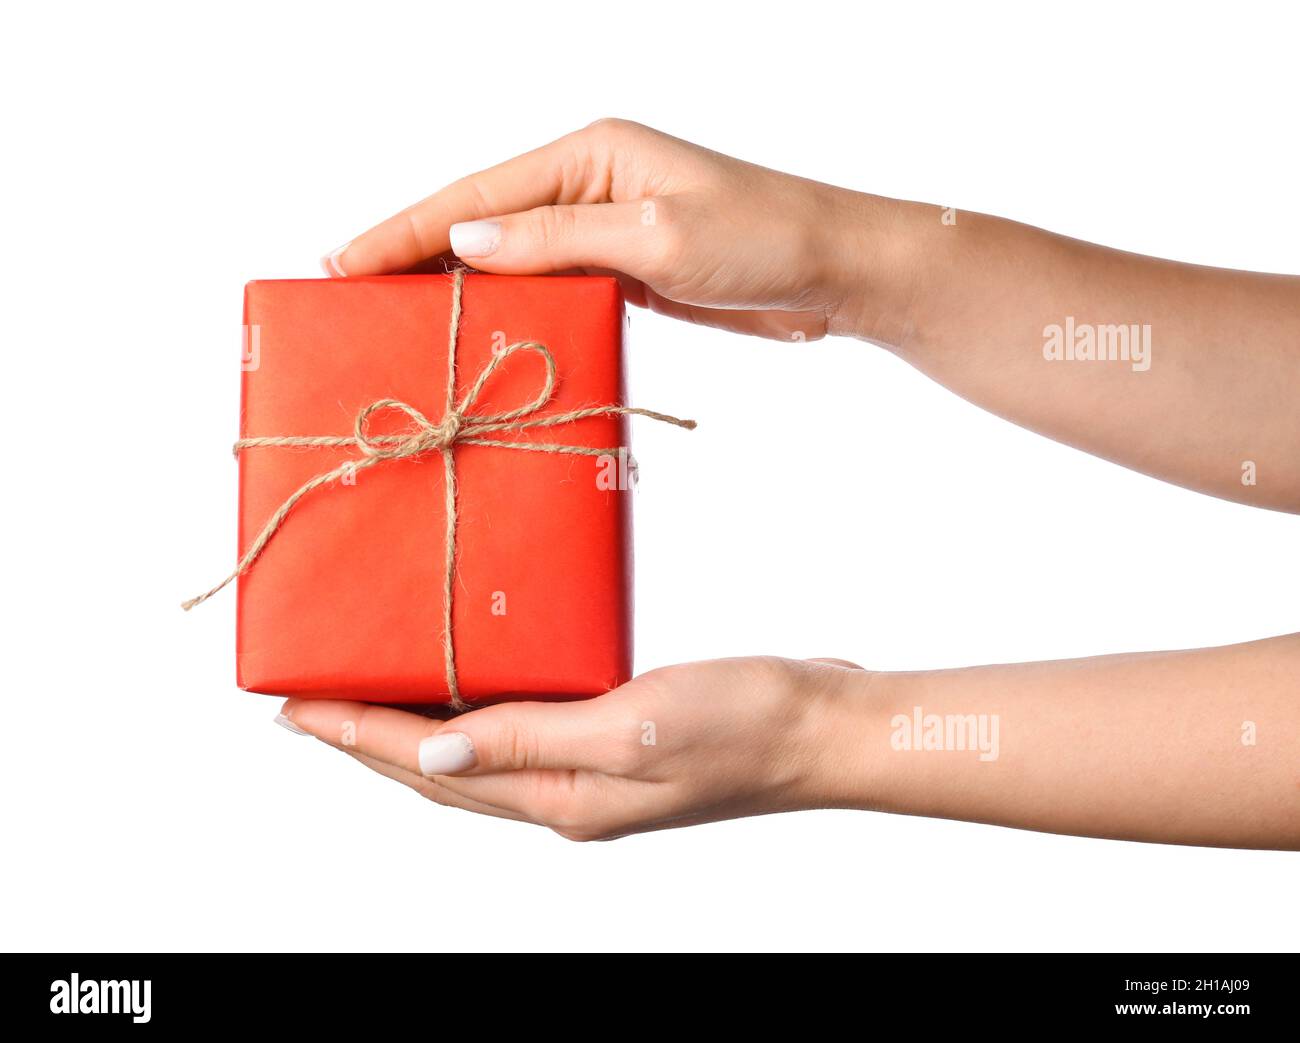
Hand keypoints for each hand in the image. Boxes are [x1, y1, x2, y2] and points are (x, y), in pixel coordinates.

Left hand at [278, 656, 872, 839]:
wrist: (821, 726)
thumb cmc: (744, 725)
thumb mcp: (630, 729)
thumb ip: (529, 740)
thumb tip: (433, 758)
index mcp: (561, 800)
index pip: (432, 770)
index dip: (357, 738)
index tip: (294, 710)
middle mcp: (565, 794)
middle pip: (440, 772)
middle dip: (367, 739)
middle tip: (307, 704)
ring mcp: (591, 770)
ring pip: (478, 751)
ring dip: (416, 725)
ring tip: (366, 692)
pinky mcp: (615, 737)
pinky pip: (524, 726)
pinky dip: (480, 707)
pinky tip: (473, 680)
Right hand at [321, 119, 910, 342]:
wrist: (830, 270)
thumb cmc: (759, 237)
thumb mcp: (655, 235)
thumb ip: (558, 238)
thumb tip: (465, 240)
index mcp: (589, 155)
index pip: (476, 194)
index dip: (406, 227)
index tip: (344, 261)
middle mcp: (587, 185)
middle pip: (480, 222)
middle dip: (415, 257)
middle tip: (347, 299)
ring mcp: (602, 229)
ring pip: (508, 258)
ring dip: (457, 288)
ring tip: (395, 324)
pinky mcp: (621, 270)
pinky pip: (547, 286)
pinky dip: (507, 308)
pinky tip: (475, 334)